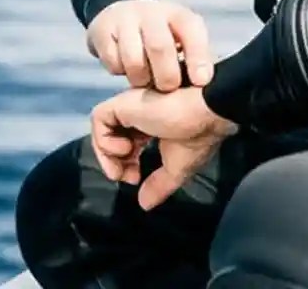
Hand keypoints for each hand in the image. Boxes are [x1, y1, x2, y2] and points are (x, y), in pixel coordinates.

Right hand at [86, 0, 213, 90]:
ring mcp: (124, 19)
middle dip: (166, 76)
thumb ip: (195, 57)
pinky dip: (120, 72)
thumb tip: (205, 83)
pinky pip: (112, 62)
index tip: (201, 82)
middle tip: (167, 88)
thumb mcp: (182, 38)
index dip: (198, 58)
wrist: (120, 10)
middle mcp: (152, 12)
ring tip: (145, 80)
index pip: (192, 32)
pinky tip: (125, 67)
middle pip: (160, 47)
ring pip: (133, 60)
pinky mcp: (101, 29)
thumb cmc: (161, 34)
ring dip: (140, 79)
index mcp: (178, 15)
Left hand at [90, 86, 236, 210]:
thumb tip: (144, 204)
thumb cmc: (199, 135)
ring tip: (125, 164)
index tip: (136, 179)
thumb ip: (159, 184)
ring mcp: (129, 106)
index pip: (126, 142)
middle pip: (111, 137)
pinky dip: (104, 139)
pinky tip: (125, 149)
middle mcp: (137, 113)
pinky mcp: (123, 103)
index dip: (125, 163)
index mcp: (151, 124)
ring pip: (101, 128)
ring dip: (107, 154)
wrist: (208, 113)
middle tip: (128, 177)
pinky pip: (98, 118)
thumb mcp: (178, 168)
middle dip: (114, 162)